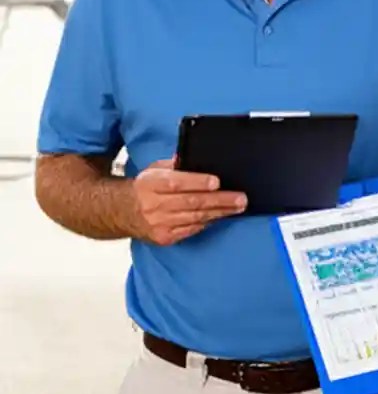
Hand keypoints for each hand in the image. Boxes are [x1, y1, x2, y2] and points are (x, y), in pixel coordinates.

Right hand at [126, 157, 246, 244]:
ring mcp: (159, 223)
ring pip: (195, 217)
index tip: (217, 182)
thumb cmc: (145, 188)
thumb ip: (175, 163)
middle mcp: (154, 204)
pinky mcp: (164, 237)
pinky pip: (191, 230)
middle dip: (219, 200)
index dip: (198, 182)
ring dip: (220, 212)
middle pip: (191, 202)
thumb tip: (196, 156)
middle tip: (240, 198)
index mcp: (151, 184)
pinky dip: (208, 223)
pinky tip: (221, 216)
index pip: (176, 183)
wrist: (122, 212)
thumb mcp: (154, 169)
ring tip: (238, 207)